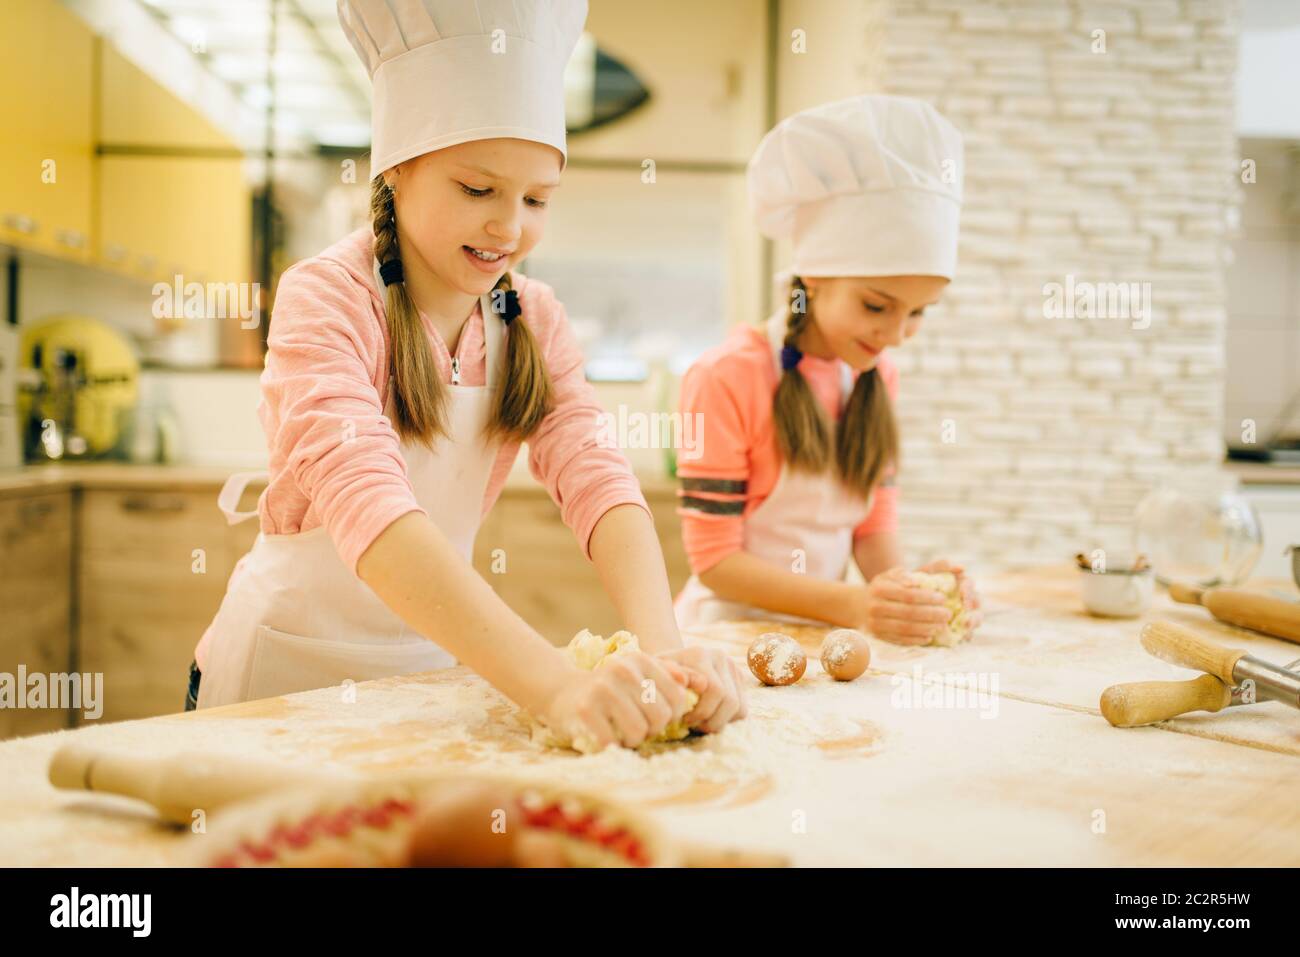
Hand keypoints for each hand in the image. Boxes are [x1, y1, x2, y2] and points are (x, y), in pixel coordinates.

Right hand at [540, 651, 692, 751]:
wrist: (563, 691)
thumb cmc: (610, 688)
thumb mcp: (639, 674)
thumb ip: (670, 676)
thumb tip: (701, 682)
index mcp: (641, 660)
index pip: (678, 696)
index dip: (672, 715)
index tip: (656, 716)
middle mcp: (623, 670)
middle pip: (661, 716)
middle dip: (653, 729)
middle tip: (639, 727)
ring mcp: (603, 689)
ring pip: (639, 731)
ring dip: (633, 740)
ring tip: (624, 733)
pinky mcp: (586, 709)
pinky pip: (613, 741)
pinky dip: (613, 746)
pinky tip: (607, 737)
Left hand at [655, 645, 746, 733]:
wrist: (672, 665)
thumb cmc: (660, 675)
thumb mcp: (656, 676)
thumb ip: (665, 678)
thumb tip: (682, 682)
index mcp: (699, 654)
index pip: (714, 689)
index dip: (701, 712)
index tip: (684, 720)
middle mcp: (720, 657)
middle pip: (729, 700)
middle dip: (711, 721)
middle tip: (693, 726)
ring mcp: (732, 667)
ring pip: (739, 707)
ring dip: (720, 722)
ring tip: (701, 724)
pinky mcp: (739, 679)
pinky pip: (743, 710)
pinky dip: (728, 720)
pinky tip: (710, 718)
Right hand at [848, 566, 953, 644]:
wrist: (862, 604)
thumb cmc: (887, 587)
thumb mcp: (894, 574)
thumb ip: (913, 573)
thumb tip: (928, 576)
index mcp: (880, 588)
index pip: (908, 594)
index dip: (927, 598)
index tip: (943, 599)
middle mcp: (875, 606)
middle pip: (908, 612)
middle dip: (931, 614)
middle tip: (947, 614)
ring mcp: (875, 623)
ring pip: (905, 628)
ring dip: (927, 628)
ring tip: (942, 626)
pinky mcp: (878, 636)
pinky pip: (900, 640)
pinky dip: (917, 639)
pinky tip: (929, 636)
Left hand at [916, 558, 983, 638]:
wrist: (906, 597)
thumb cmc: (920, 581)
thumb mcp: (927, 571)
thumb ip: (942, 566)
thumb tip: (961, 568)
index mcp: (961, 584)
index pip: (970, 585)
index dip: (969, 590)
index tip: (963, 593)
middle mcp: (966, 599)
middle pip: (977, 605)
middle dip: (975, 612)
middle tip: (967, 617)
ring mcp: (963, 614)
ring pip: (975, 620)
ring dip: (973, 624)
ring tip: (966, 628)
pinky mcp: (958, 627)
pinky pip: (966, 632)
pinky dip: (965, 635)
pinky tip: (961, 638)